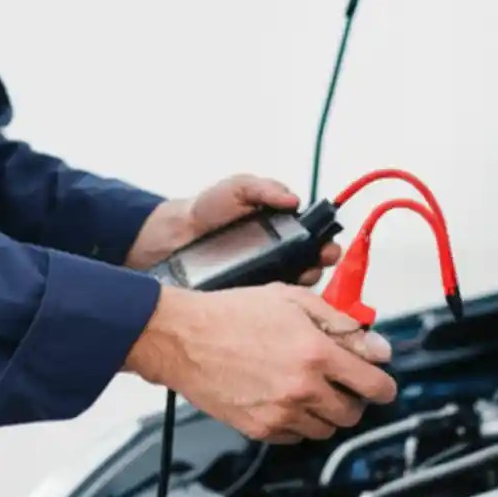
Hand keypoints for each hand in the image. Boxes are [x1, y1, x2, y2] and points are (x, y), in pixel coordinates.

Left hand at [124, 174, 340, 285]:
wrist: (171, 234)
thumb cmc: (206, 208)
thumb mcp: (237, 188)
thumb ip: (264, 188)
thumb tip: (293, 199)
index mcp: (282, 230)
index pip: (314, 241)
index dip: (325, 246)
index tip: (326, 249)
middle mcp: (277, 257)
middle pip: (310, 268)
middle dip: (317, 268)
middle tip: (314, 266)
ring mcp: (262, 280)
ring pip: (291, 291)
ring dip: (298, 289)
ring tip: (294, 283)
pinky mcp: (244, 300)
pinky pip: (264, 306)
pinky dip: (271, 308)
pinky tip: (271, 303)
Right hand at [125, 283, 396, 442]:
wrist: (183, 338)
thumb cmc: (233, 313)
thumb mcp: (294, 300)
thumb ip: (342, 324)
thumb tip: (377, 348)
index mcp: (316, 354)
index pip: (374, 385)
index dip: (384, 386)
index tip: (381, 384)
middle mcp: (302, 389)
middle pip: (353, 413)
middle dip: (354, 399)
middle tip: (340, 382)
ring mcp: (280, 413)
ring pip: (326, 430)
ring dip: (326, 412)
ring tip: (308, 388)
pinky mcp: (259, 429)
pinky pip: (296, 437)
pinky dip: (298, 423)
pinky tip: (284, 398)